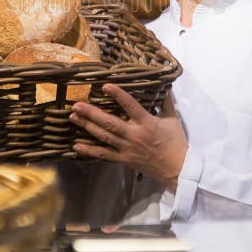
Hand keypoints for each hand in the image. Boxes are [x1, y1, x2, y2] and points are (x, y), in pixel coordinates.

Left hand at [69, 83, 187, 189]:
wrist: (178, 168)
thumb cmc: (176, 142)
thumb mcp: (173, 118)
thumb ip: (166, 101)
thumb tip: (165, 84)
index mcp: (146, 123)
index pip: (130, 106)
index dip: (118, 95)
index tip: (105, 86)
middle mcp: (134, 135)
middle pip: (109, 123)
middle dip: (91, 113)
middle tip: (77, 105)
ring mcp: (127, 148)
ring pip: (103, 137)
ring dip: (87, 126)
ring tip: (73, 117)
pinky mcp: (123, 159)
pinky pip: (104, 155)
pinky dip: (89, 150)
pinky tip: (76, 145)